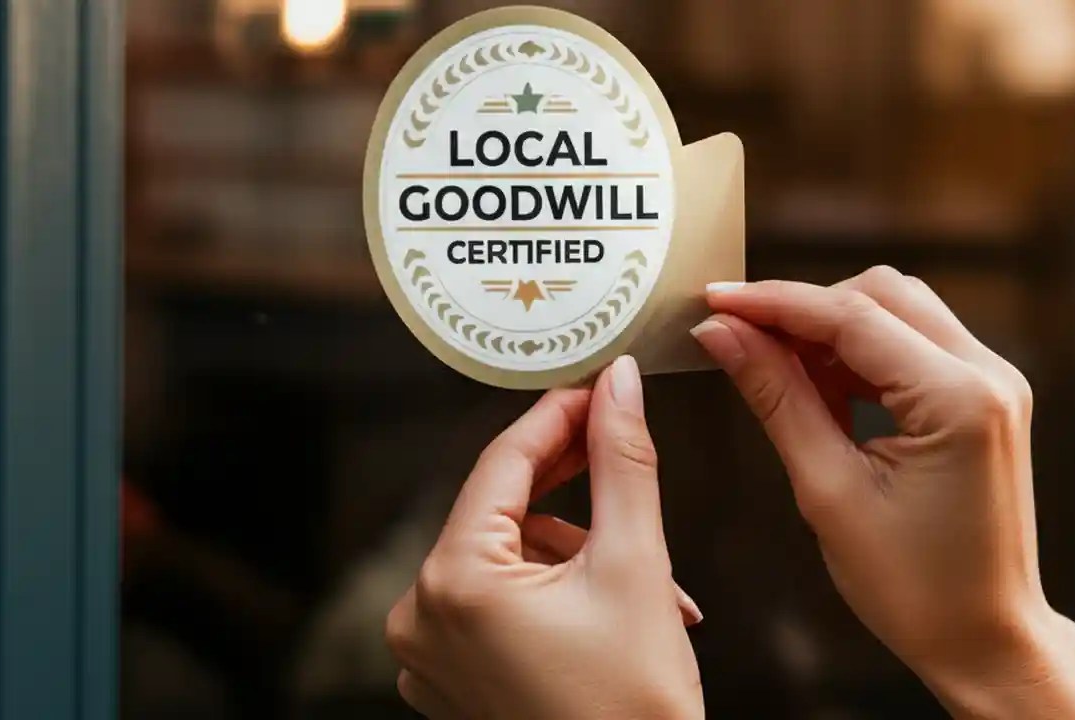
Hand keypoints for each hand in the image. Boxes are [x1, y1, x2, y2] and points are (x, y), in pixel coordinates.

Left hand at [385, 357, 703, 719]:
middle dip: (574, 485)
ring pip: (506, 556)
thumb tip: (620, 384)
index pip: (503, 464)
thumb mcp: (635, 565)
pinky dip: (551, 589)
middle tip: (621, 442)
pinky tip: (612, 601)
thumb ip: (622, 462)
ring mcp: (429, 653)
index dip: (558, 417)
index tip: (600, 384)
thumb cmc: (635, 707)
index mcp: (454, 583)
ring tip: (653, 582)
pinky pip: (496, 600)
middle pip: (502, 510)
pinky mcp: (449, 677)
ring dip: (578, 551)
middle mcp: (421, 616)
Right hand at [692, 268, 1074, 719]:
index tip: (715, 301)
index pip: (852, 317)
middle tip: (738, 338)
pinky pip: (911, 346)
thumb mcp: (828, 491)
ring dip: (830, 330)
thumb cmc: (916, 588)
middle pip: (879, 294)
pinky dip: (858, 356)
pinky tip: (816, 388)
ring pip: (896, 311)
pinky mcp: (982, 399)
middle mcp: (989, 377)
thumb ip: (777, 398)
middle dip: (803, 309)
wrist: (985, 640)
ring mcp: (993, 384)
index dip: (774, 303)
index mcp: (959, 401)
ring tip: (772, 367)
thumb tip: (725, 336)